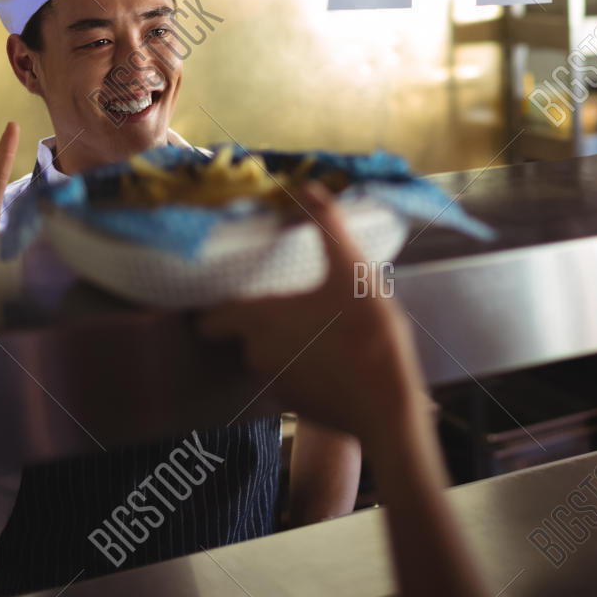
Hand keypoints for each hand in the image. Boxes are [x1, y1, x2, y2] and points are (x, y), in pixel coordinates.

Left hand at [199, 184, 425, 448]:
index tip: (230, 287)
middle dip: (256, 316)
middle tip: (282, 296)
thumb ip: (328, 227)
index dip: (214, 304)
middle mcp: (256, 352)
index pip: (209, 317)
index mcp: (260, 319)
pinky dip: (300, 363)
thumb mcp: (354, 272)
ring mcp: (275, 382)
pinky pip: (288, 374)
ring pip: (265, 353)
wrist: (388, 409)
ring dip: (281, 339)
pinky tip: (328, 351)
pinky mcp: (295, 403)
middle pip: (240, 331)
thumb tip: (308, 187)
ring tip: (311, 321)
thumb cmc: (368, 336)